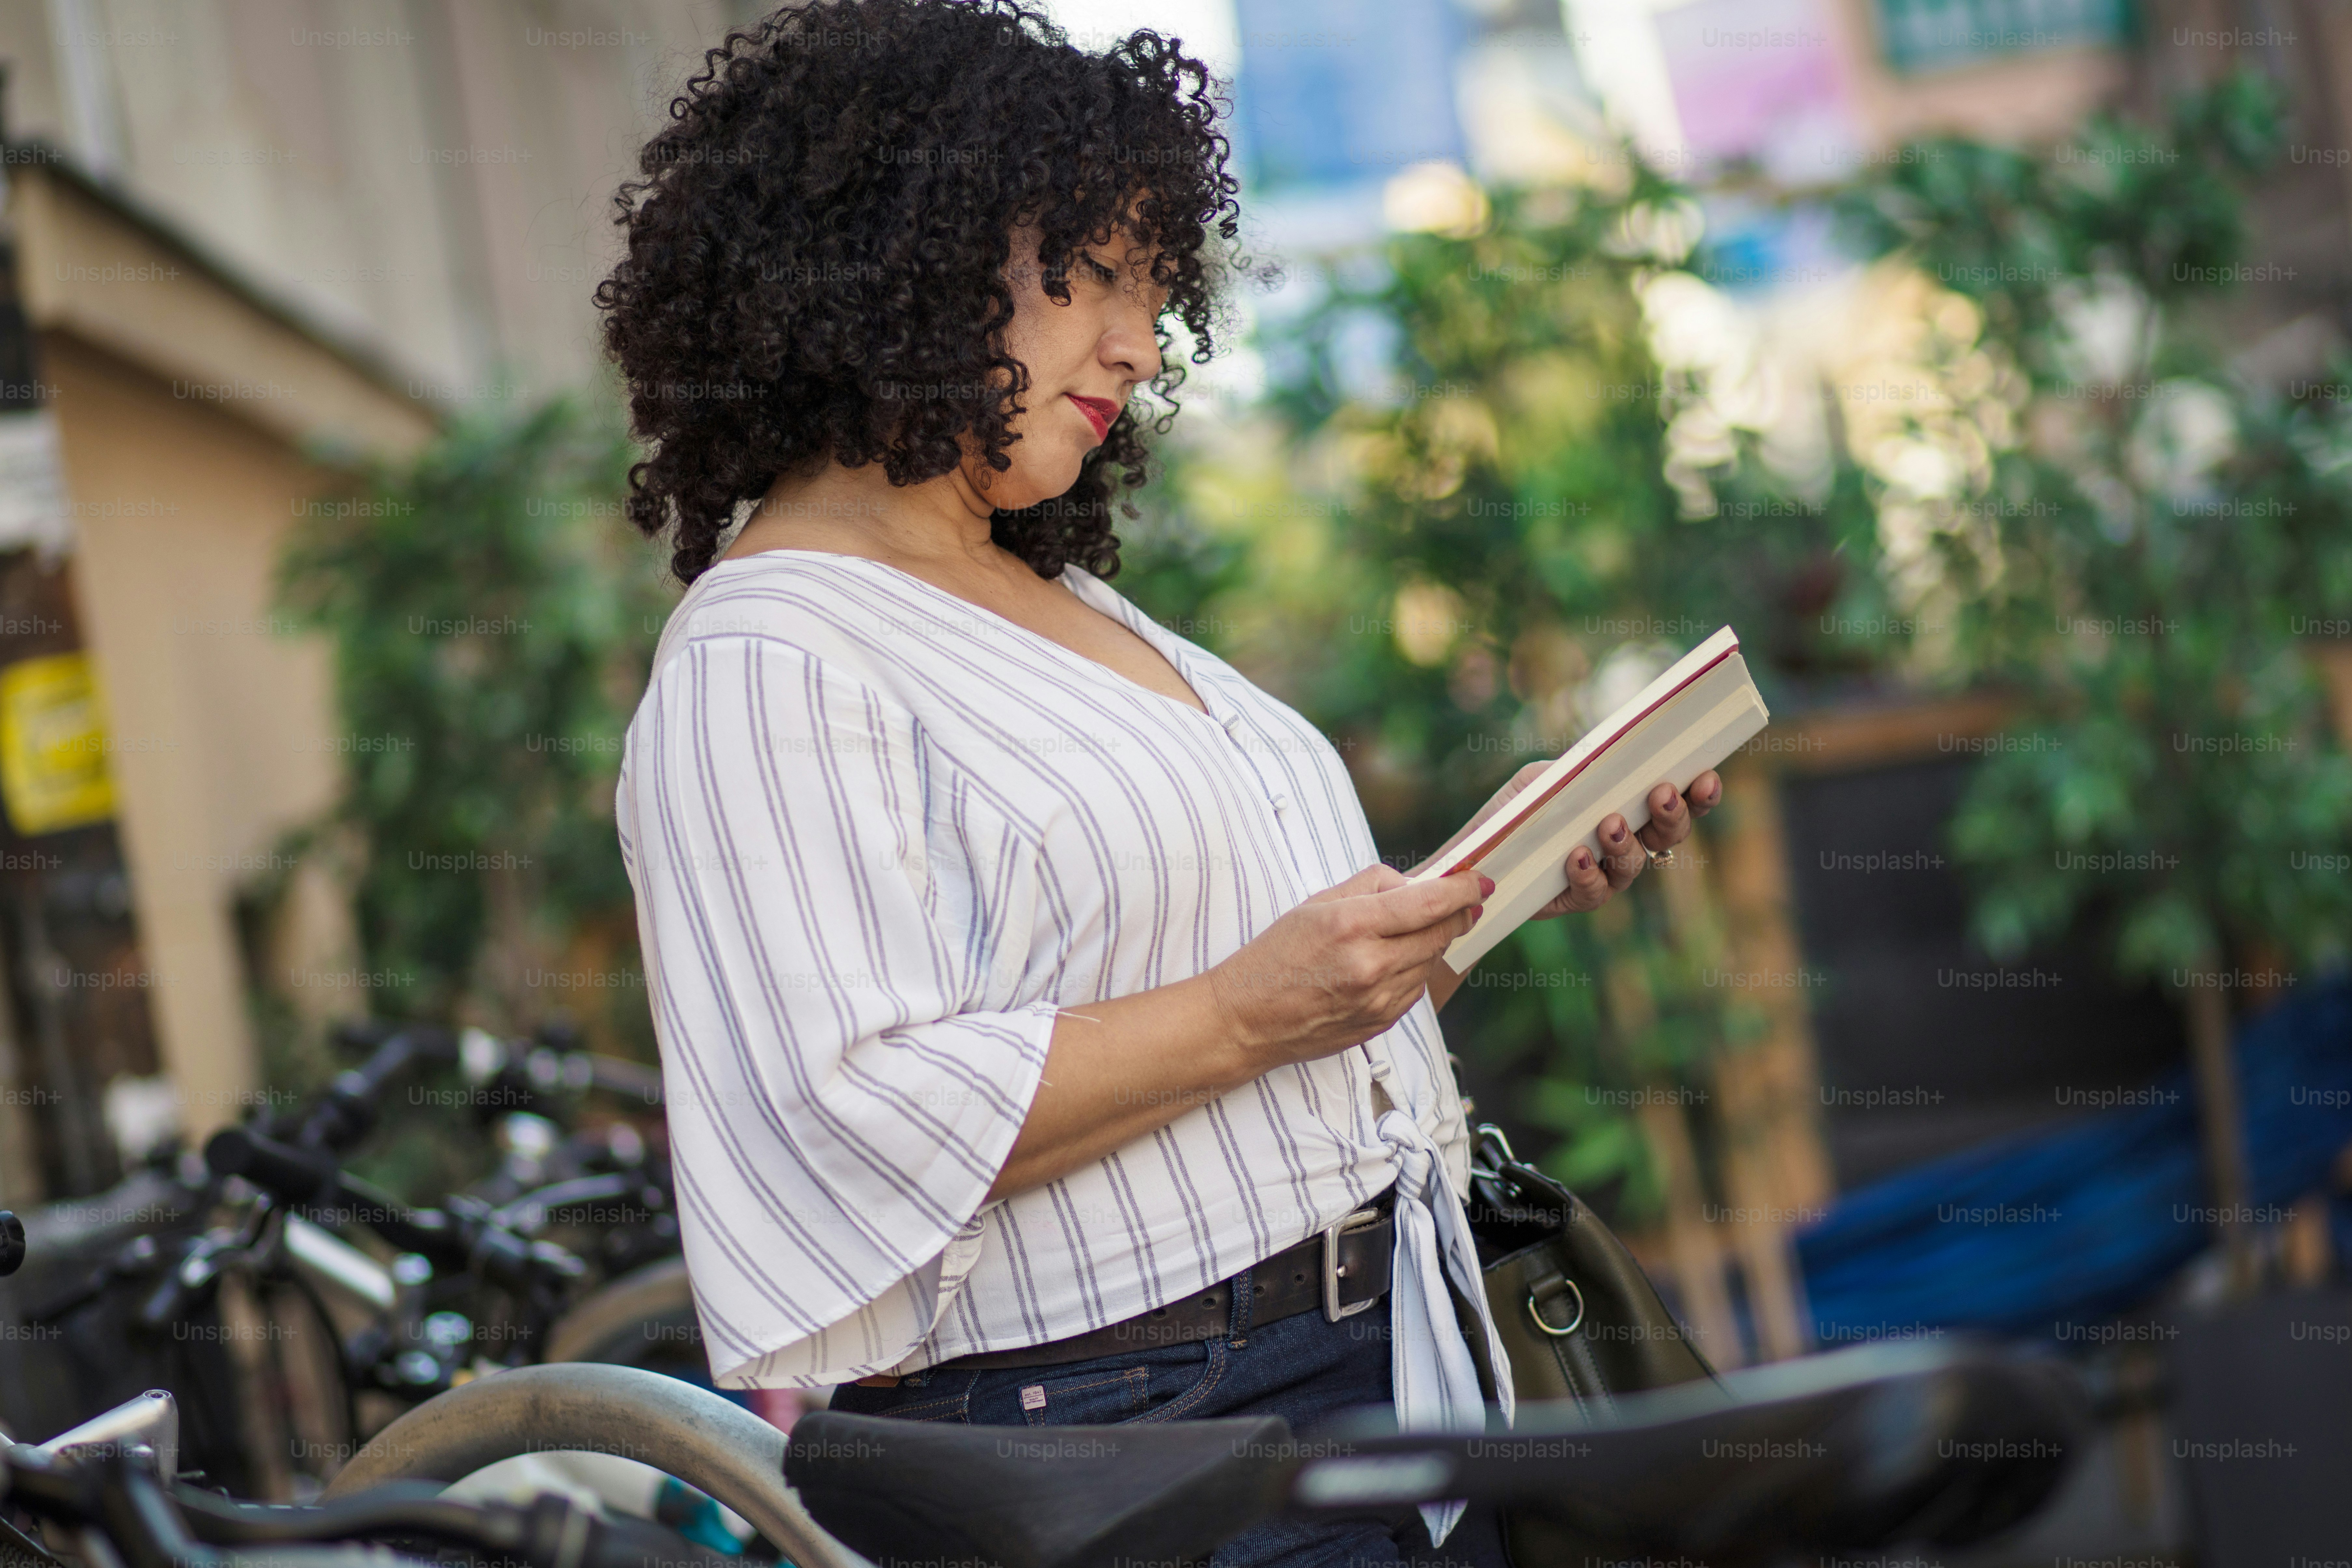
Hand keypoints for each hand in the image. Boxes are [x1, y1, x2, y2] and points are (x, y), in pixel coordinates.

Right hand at [1205, 863, 1489, 1069]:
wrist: (1247, 1019)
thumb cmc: (1277, 955)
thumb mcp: (1317, 903)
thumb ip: (1372, 886)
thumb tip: (1417, 884)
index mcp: (1352, 924)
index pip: (1429, 902)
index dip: (1463, 890)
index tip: (1480, 882)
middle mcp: (1370, 964)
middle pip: (1440, 933)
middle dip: (1455, 914)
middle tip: (1461, 903)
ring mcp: (1378, 999)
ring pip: (1430, 962)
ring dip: (1429, 943)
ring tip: (1403, 935)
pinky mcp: (1381, 1022)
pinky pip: (1415, 989)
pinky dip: (1412, 971)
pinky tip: (1387, 964)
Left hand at [1467, 765, 1725, 918]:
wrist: (1478, 855)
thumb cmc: (1517, 810)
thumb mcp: (1543, 779)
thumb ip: (1576, 770)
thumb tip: (1606, 758)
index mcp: (1629, 805)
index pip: (1677, 799)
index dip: (1699, 792)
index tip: (1706, 775)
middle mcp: (1627, 841)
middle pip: (1670, 833)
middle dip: (1673, 814)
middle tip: (1662, 793)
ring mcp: (1608, 872)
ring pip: (1635, 863)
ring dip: (1626, 842)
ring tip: (1609, 824)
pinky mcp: (1581, 896)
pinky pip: (1596, 890)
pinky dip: (1589, 872)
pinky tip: (1576, 857)